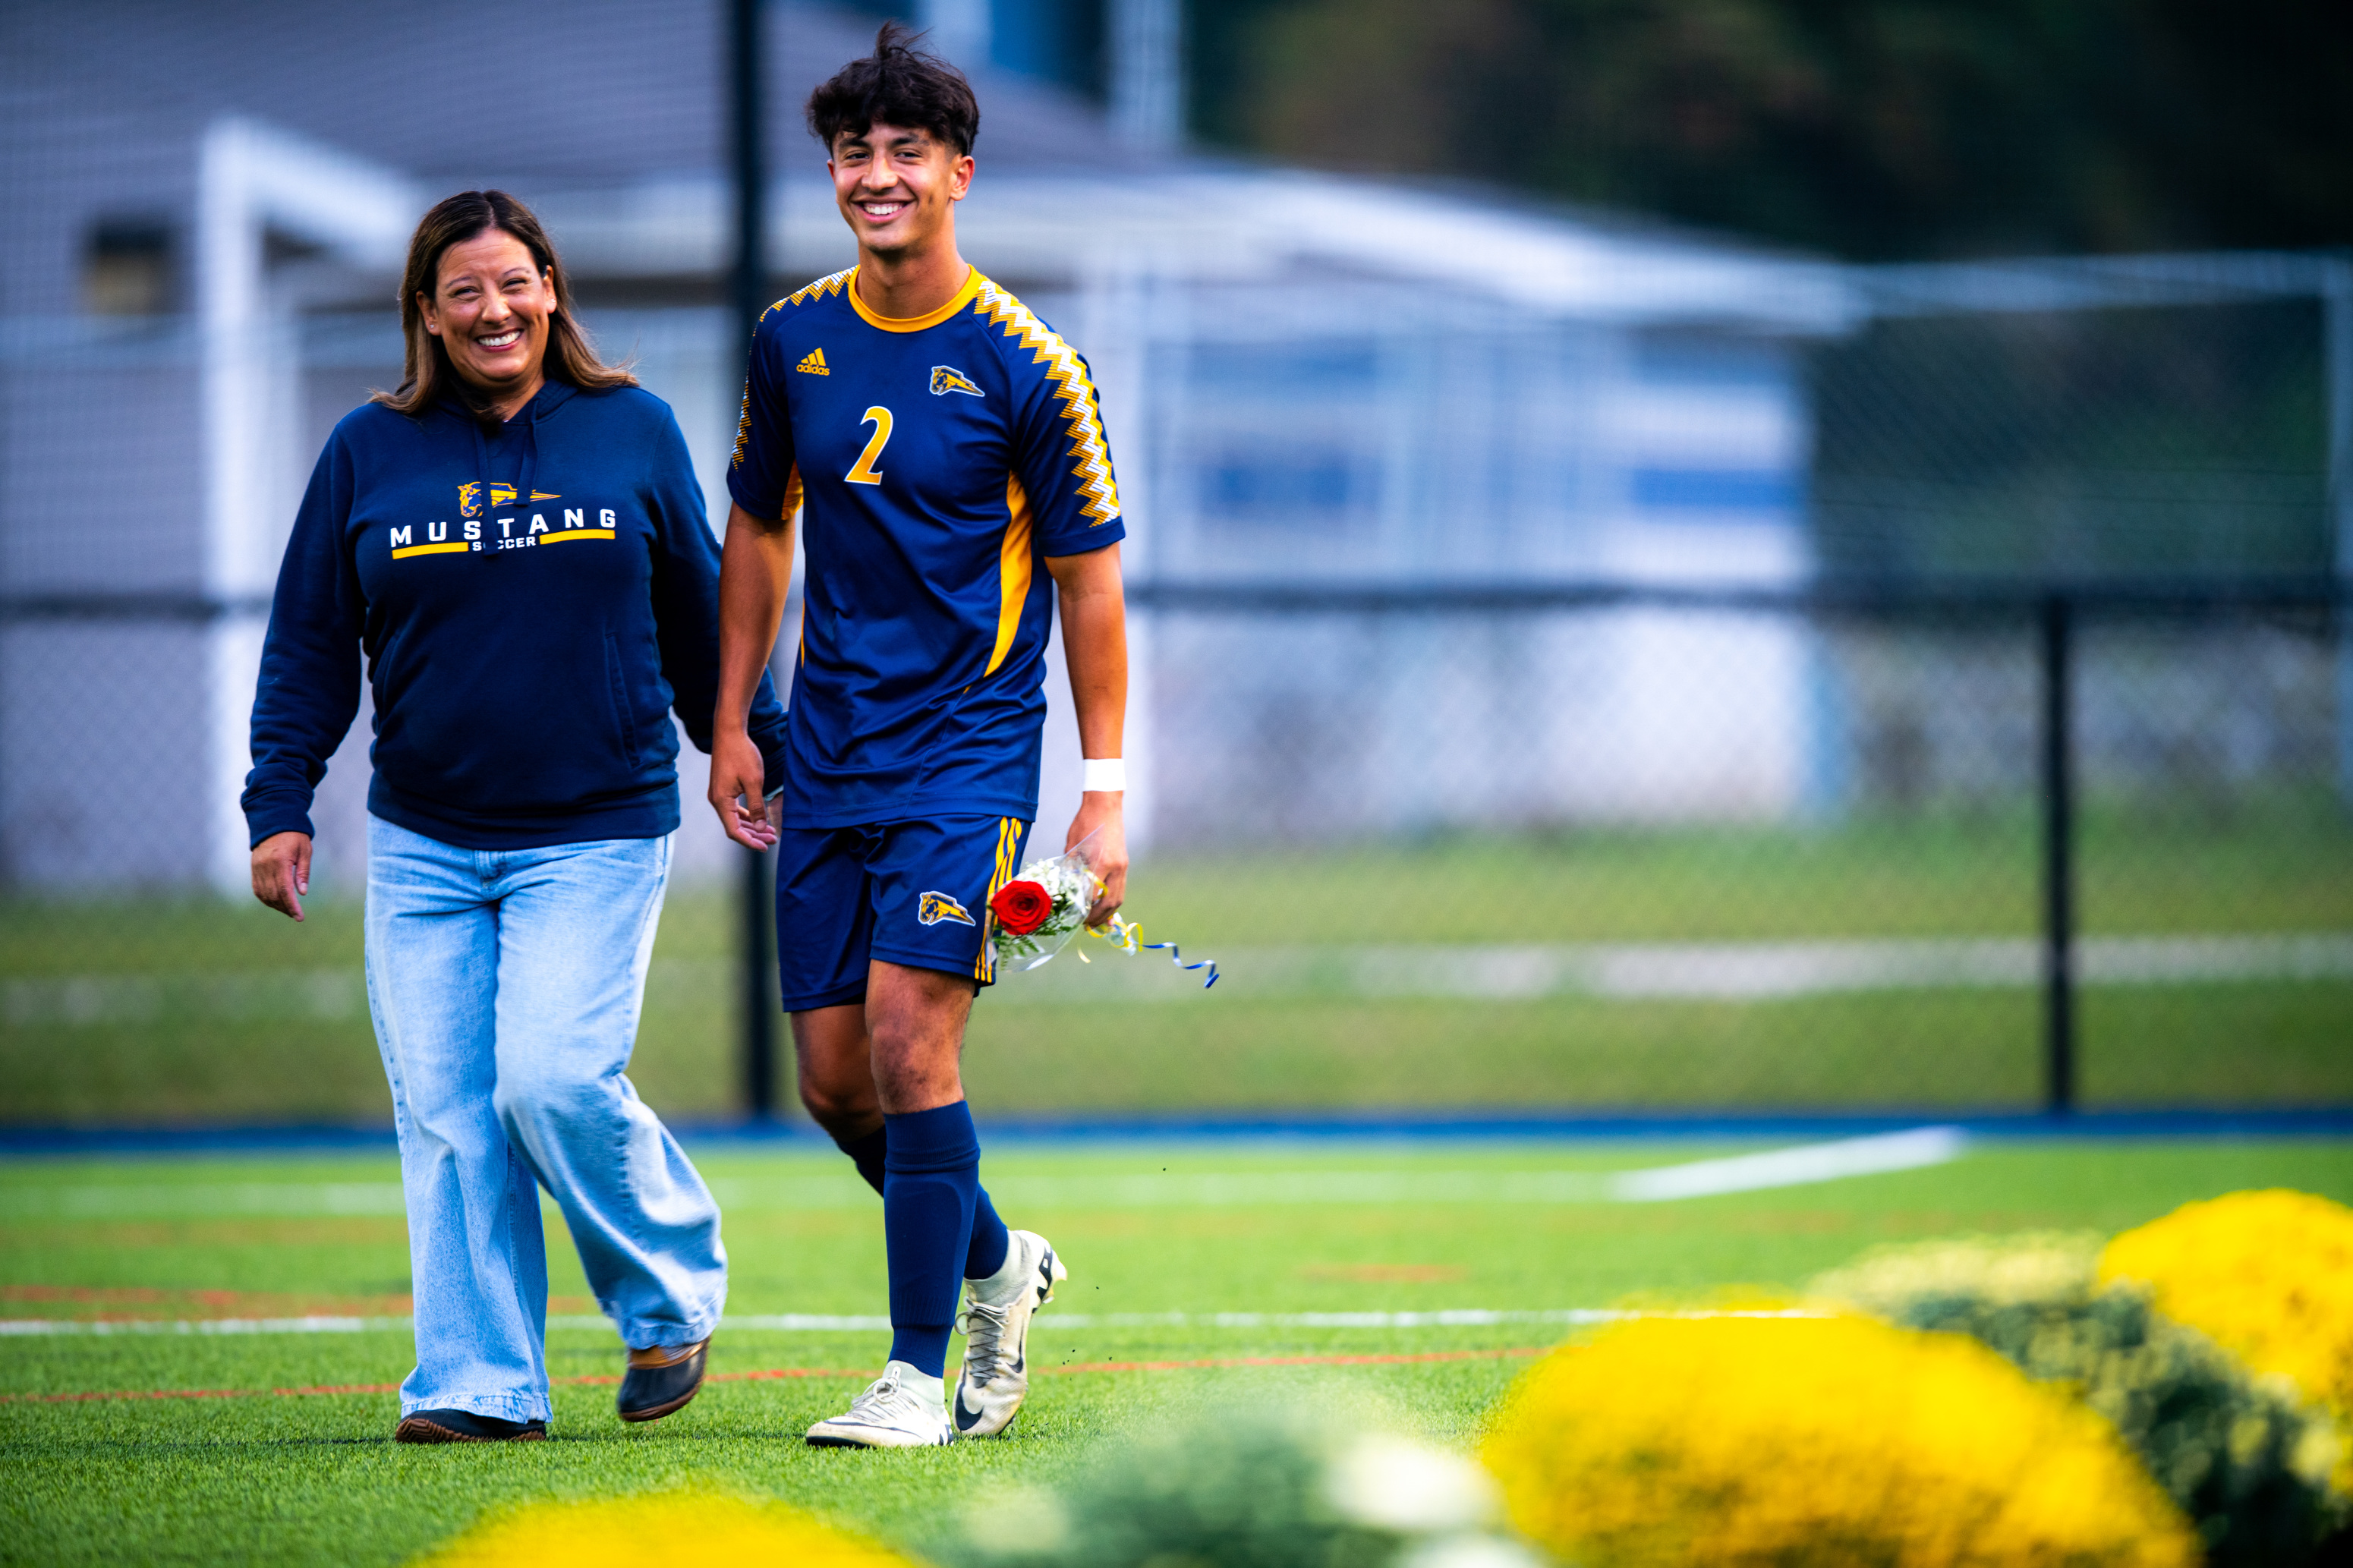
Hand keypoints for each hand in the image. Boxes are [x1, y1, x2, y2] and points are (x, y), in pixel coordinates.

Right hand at [251, 832, 311, 920]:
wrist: (273, 822)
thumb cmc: (294, 836)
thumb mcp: (305, 851)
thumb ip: (303, 873)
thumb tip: (302, 893)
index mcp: (279, 861)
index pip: (285, 890)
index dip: (292, 906)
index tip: (299, 917)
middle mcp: (265, 866)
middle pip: (274, 895)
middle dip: (285, 908)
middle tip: (296, 915)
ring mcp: (257, 868)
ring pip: (264, 894)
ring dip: (276, 905)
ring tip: (288, 910)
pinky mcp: (253, 869)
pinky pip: (257, 889)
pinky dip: (266, 898)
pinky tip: (276, 903)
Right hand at [708, 729, 778, 849]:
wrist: (729, 733)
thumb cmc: (742, 754)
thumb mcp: (754, 782)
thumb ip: (757, 807)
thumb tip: (762, 828)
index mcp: (721, 801)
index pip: (734, 831)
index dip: (750, 842)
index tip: (766, 847)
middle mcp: (716, 800)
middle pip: (735, 827)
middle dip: (755, 835)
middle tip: (774, 839)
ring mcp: (719, 795)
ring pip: (735, 819)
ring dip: (752, 826)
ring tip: (770, 831)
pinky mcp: (723, 789)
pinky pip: (734, 809)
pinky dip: (747, 816)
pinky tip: (760, 819)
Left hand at [1066, 794, 1126, 926]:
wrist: (1105, 805)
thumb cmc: (1084, 823)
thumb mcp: (1072, 847)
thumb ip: (1072, 870)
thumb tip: (1068, 891)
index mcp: (1101, 863)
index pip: (1093, 896)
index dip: (1084, 910)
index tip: (1075, 918)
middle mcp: (1116, 867)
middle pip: (1109, 902)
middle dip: (1098, 918)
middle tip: (1085, 925)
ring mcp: (1123, 866)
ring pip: (1118, 898)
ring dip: (1108, 913)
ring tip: (1096, 922)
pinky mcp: (1124, 863)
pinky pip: (1120, 889)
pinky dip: (1113, 902)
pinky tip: (1107, 910)